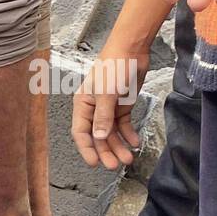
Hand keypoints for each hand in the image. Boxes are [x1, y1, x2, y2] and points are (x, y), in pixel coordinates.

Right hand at [71, 47, 147, 169]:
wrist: (132, 50)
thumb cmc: (113, 67)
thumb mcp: (107, 93)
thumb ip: (103, 117)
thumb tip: (99, 138)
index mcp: (83, 105)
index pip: (81, 132)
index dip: (87, 148)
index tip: (94, 163)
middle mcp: (93, 109)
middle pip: (98, 136)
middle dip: (106, 151)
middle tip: (115, 166)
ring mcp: (108, 108)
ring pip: (111, 133)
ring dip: (119, 146)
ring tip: (128, 158)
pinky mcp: (123, 106)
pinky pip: (123, 125)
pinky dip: (129, 134)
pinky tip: (135, 142)